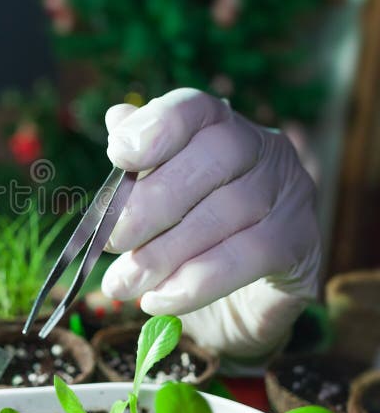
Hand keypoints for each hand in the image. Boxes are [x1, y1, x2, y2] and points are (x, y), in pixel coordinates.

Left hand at [102, 88, 320, 360]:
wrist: (233, 305)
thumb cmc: (183, 239)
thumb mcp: (151, 203)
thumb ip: (136, 165)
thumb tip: (117, 119)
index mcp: (219, 127)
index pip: (195, 107)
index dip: (157, 126)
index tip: (118, 156)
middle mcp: (263, 149)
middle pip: (214, 156)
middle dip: (153, 201)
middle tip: (111, 241)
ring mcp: (290, 193)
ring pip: (228, 211)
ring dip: (164, 253)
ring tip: (122, 284)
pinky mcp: (302, 243)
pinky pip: (249, 256)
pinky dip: (197, 281)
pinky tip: (158, 300)